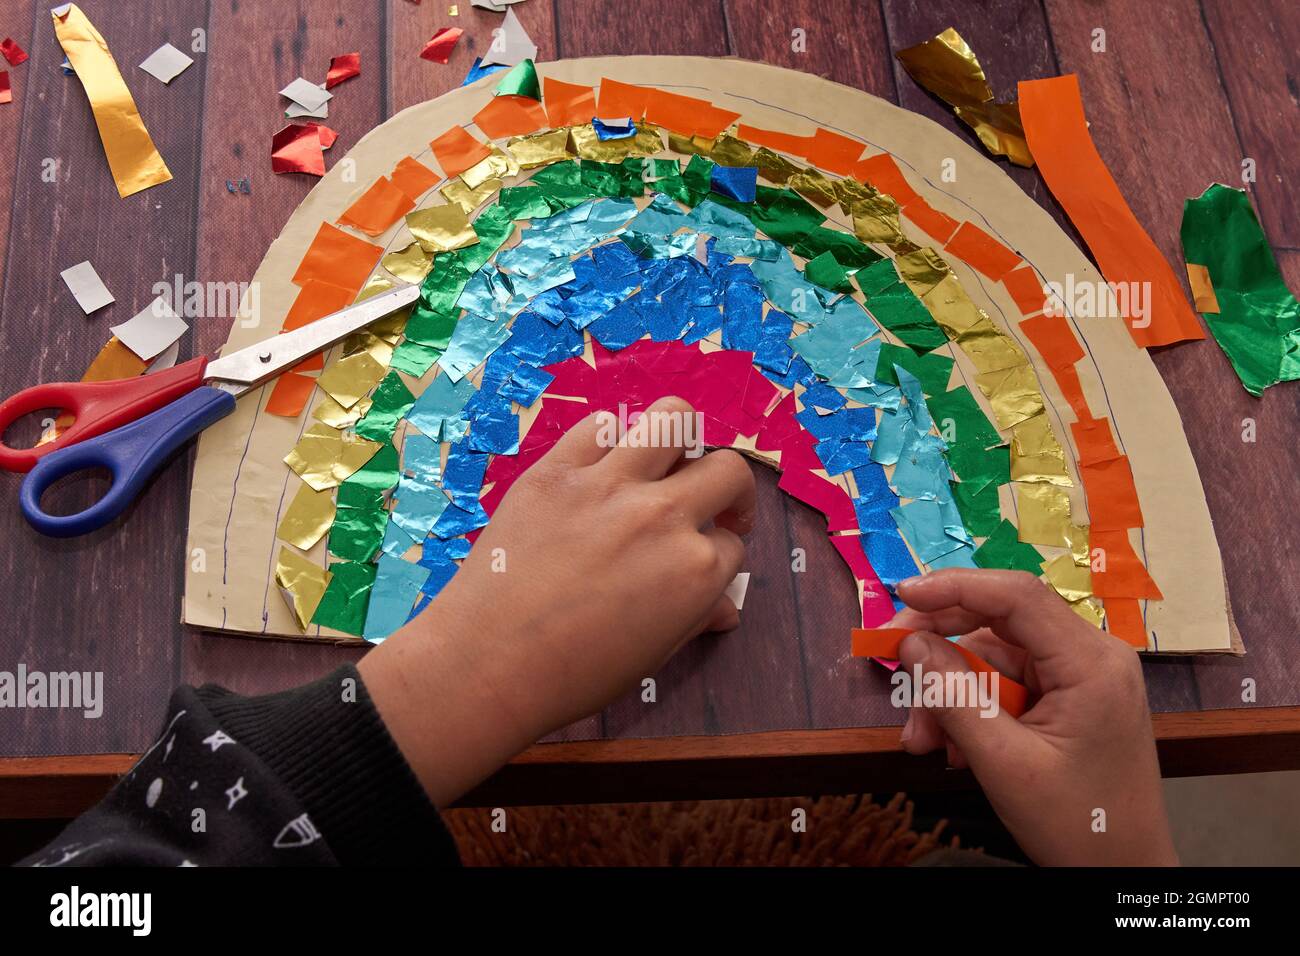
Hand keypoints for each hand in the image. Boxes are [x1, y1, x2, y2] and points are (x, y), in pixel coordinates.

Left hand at [360, 396, 755, 805]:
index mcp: (696, 570)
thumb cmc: (575, 675)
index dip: (722, 553)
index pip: (732, 543)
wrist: (487, 664)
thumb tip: (724, 608)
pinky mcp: (556, 470)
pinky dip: (611, 439)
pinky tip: (605, 464)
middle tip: (712, 508)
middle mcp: (663, 516)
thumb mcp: (652, 655)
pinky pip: (599, 426)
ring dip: (683, 438)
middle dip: (731, 492)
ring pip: (673, 418)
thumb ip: (695, 618)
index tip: (703, 561)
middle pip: (728, 471)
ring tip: (668, 463)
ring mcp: (609, 485)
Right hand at [891, 568, 1177, 865]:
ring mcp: (1079, 676)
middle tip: (892, 666)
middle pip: (998, 623)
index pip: (1016, 596)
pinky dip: (972, 709)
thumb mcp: (1003, 763)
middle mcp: (1090, 655)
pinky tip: (952, 746)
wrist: (1124, 873)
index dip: (954, 587)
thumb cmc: (1079, 823)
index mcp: (1091, 662)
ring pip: (991, 658)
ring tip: (924, 742)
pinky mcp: (1067, 697)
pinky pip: (1004, 684)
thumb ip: (953, 697)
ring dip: (950, 694)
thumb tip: (909, 645)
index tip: (902, 595)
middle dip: (940, 650)